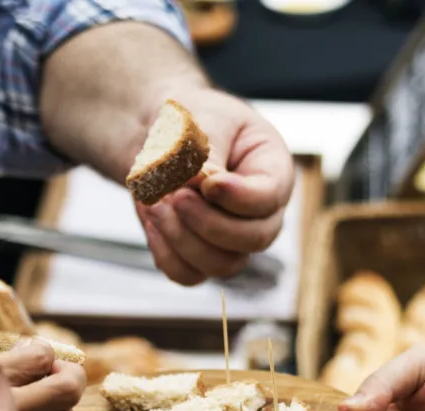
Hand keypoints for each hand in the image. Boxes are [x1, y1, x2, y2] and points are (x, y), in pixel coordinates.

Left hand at [136, 88, 293, 285]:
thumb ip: (206, 151)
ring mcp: (232, 240)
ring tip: (156, 204)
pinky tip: (152, 219)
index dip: (238, 197)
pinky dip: (165, 253)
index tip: (205, 182)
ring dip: (182, 238)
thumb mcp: (202, 121)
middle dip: (209, 223)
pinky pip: (188, 275)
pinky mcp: (199, 256)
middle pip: (252, 240)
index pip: (268, 198)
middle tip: (175, 196)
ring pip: (220, 264)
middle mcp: (259, 213)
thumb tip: (201, 182)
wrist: (159, 138)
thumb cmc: (190, 121)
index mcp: (273, 172)